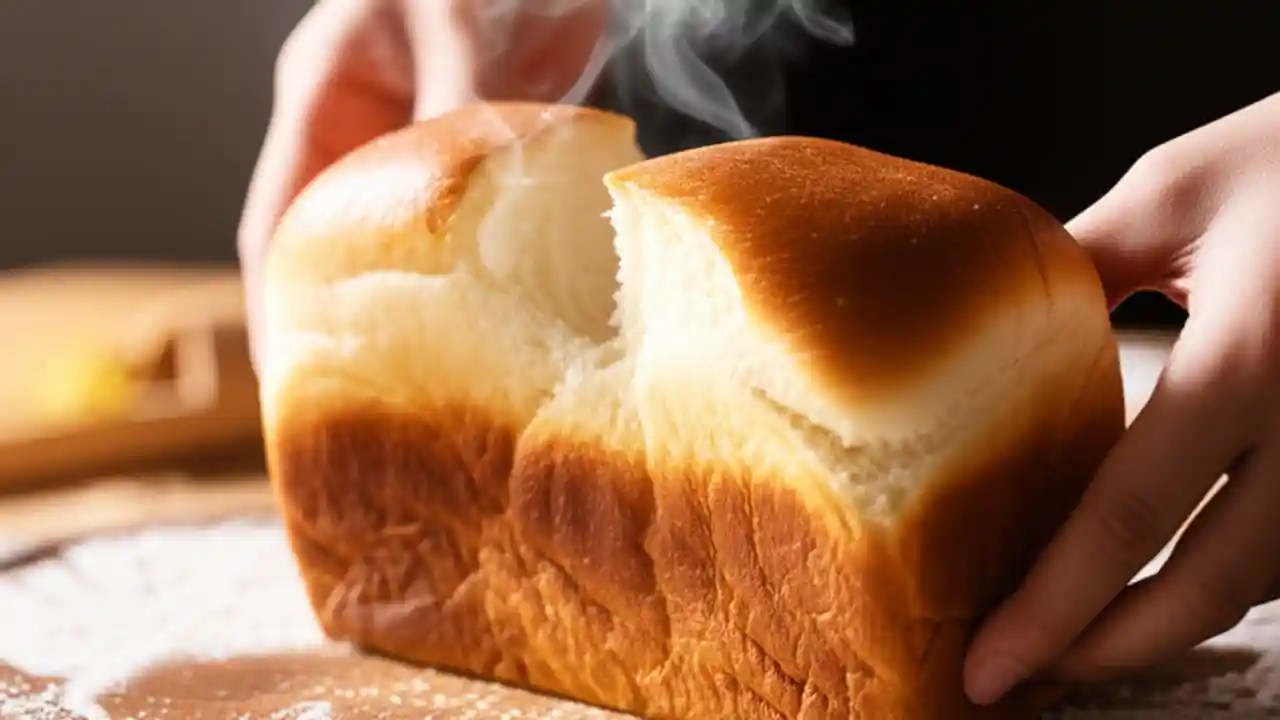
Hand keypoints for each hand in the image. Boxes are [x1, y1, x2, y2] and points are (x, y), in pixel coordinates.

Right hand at [237, 0, 604, 363]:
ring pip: (414, 257)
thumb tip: (457, 203)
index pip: (278, 224)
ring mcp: (428, 154)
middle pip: (340, 256)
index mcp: (324, 98)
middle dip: (352, 334)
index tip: (293, 384)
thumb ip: (453, 105)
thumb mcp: (458, 18)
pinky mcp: (492, 164)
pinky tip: (519, 335)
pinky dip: (496, 284)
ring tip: (444, 396)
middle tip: (373, 420)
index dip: (278, 309)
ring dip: (430, 319)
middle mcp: (368, 136)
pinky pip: (484, 240)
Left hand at [965, 90, 1279, 703]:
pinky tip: (1164, 581)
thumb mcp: (1171, 194)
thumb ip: (1077, 270)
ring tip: (1076, 638)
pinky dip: (1226, 580)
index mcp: (1247, 358)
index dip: (1054, 608)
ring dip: (1167, 625)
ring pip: (1262, 583)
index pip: (1130, 515)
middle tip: (1022, 679)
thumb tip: (994, 334)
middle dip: (1106, 651)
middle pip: (1207, 588)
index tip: (989, 666)